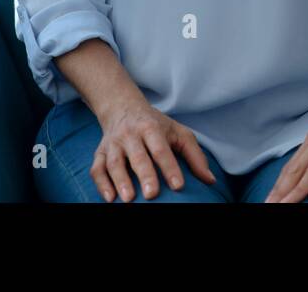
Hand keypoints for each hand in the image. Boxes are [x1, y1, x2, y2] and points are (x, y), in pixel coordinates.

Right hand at [91, 97, 216, 201]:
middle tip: (152, 195)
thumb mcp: (179, 133)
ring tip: (128, 199)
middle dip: (145, 175)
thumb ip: (195, 156)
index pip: (162, 149)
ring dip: (120, 181)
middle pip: (138, 156)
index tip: (178, 185)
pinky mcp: (99, 152)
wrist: (123, 108)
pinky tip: (110, 198)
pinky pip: (97, 169)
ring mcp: (113, 144)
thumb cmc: (157, 125)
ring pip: (114, 163)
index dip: (170, 167)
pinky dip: (102, 184)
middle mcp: (131, 134)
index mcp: (152, 128)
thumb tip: (210, 180)